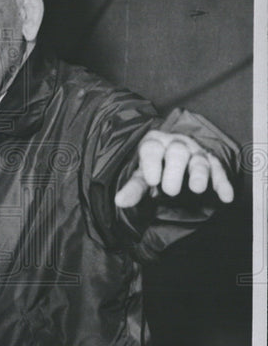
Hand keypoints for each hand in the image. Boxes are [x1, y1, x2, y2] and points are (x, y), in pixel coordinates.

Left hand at [114, 129, 233, 207]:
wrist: (172, 159)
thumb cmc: (155, 168)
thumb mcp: (142, 176)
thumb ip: (133, 188)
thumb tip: (120, 201)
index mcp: (155, 143)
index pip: (152, 149)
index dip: (151, 164)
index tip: (152, 180)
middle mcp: (176, 144)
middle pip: (177, 152)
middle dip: (175, 170)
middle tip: (171, 190)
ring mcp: (195, 152)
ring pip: (199, 160)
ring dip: (199, 174)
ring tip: (196, 189)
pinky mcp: (212, 162)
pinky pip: (219, 170)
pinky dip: (223, 183)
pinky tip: (226, 197)